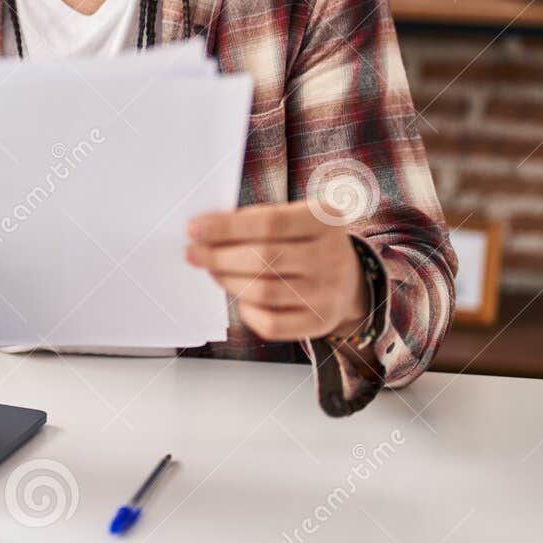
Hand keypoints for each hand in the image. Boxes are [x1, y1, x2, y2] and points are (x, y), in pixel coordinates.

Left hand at [184, 202, 368, 342]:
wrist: (349, 279)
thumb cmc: (305, 242)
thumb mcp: (293, 219)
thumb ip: (255, 221)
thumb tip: (204, 234)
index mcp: (325, 219)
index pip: (269, 222)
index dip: (226, 227)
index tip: (193, 229)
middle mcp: (332, 256)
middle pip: (263, 258)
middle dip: (218, 256)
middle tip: (193, 253)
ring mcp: (329, 293)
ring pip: (263, 291)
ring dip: (227, 281)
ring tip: (212, 270)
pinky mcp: (320, 322)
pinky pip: (271, 323)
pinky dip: (246, 311)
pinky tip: (240, 297)